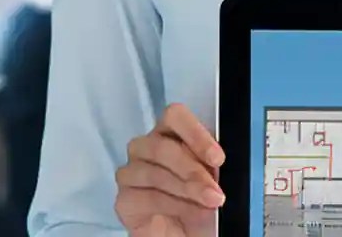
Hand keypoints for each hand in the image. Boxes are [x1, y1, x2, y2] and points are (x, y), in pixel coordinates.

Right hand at [116, 103, 226, 236]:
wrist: (190, 235)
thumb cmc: (202, 202)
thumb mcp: (214, 177)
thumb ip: (211, 162)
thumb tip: (217, 159)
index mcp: (170, 133)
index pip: (174, 116)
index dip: (196, 134)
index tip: (217, 158)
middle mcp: (146, 147)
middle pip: (163, 147)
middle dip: (193, 171)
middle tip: (215, 192)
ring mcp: (131, 173)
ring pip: (154, 172)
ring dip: (186, 191)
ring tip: (209, 204)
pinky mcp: (124, 200)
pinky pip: (145, 197)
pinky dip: (172, 206)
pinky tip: (189, 214)